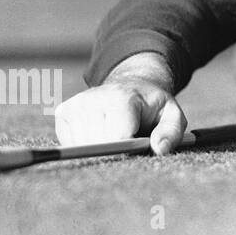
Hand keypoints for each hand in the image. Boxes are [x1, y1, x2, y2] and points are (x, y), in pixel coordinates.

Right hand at [54, 52, 187, 154]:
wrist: (132, 85)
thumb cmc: (152, 106)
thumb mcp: (172, 115)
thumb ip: (171, 132)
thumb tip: (160, 149)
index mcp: (122, 99)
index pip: (116, 138)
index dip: (127, 149)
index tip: (136, 146)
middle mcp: (94, 99)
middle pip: (99, 145)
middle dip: (115, 149)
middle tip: (128, 136)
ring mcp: (75, 105)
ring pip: (83, 147)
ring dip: (100, 147)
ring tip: (115, 131)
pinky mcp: (63, 112)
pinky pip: (71, 143)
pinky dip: (86, 144)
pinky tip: (100, 131)